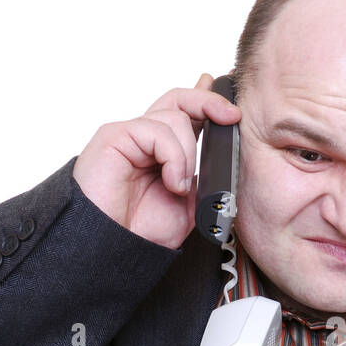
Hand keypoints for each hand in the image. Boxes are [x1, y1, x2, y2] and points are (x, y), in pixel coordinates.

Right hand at [72, 73, 240, 247]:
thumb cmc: (140, 229)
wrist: (113, 246)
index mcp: (162, 150)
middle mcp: (145, 137)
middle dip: (209, 102)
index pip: (185, 112)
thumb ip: (200, 179)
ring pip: (175, 116)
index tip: (230, 106)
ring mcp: (129, 134)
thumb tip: (218, 161)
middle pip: (179, 99)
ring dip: (188, 153)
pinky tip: (171, 182)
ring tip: (179, 185)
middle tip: (231, 117)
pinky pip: (157, 131)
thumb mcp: (188, 206)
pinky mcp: (115, 136)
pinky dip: (173, 157)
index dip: (206, 100)